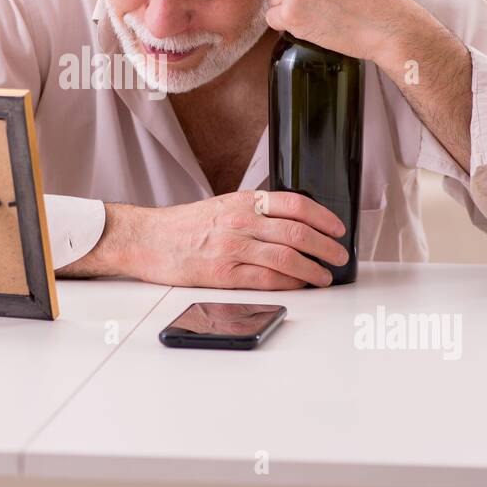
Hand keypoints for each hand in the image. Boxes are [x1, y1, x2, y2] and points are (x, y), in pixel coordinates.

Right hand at [123, 191, 347, 289]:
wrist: (147, 240)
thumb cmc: (183, 226)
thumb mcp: (221, 206)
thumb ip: (253, 212)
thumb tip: (291, 223)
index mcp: (242, 201)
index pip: (295, 204)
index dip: (323, 217)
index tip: (338, 228)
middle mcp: (240, 221)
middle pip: (297, 232)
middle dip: (326, 246)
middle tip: (339, 255)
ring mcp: (232, 248)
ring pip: (287, 257)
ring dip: (313, 268)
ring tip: (325, 275)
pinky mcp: (223, 274)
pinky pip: (267, 279)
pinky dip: (290, 282)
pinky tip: (300, 284)